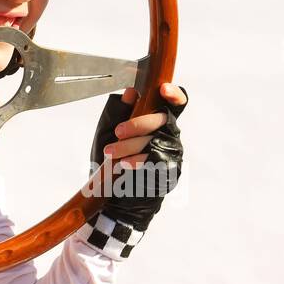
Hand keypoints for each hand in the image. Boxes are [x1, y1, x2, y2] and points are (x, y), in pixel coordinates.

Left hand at [89, 82, 186, 230]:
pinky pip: (156, 162)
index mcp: (157, 120)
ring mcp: (171, 152)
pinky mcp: (169, 171)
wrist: (113, 193)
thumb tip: (130, 92)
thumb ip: (118, 112)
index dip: (174, 95)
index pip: (175, 103)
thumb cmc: (112, 158)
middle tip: (119, 132)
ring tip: (110, 153)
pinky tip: (124, 164)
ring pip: (156, 141)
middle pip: (162, 120)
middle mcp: (169, 134)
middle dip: (138, 124)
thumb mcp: (108, 132)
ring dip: (131, 146)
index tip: (164, 90)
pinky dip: (137, 162)